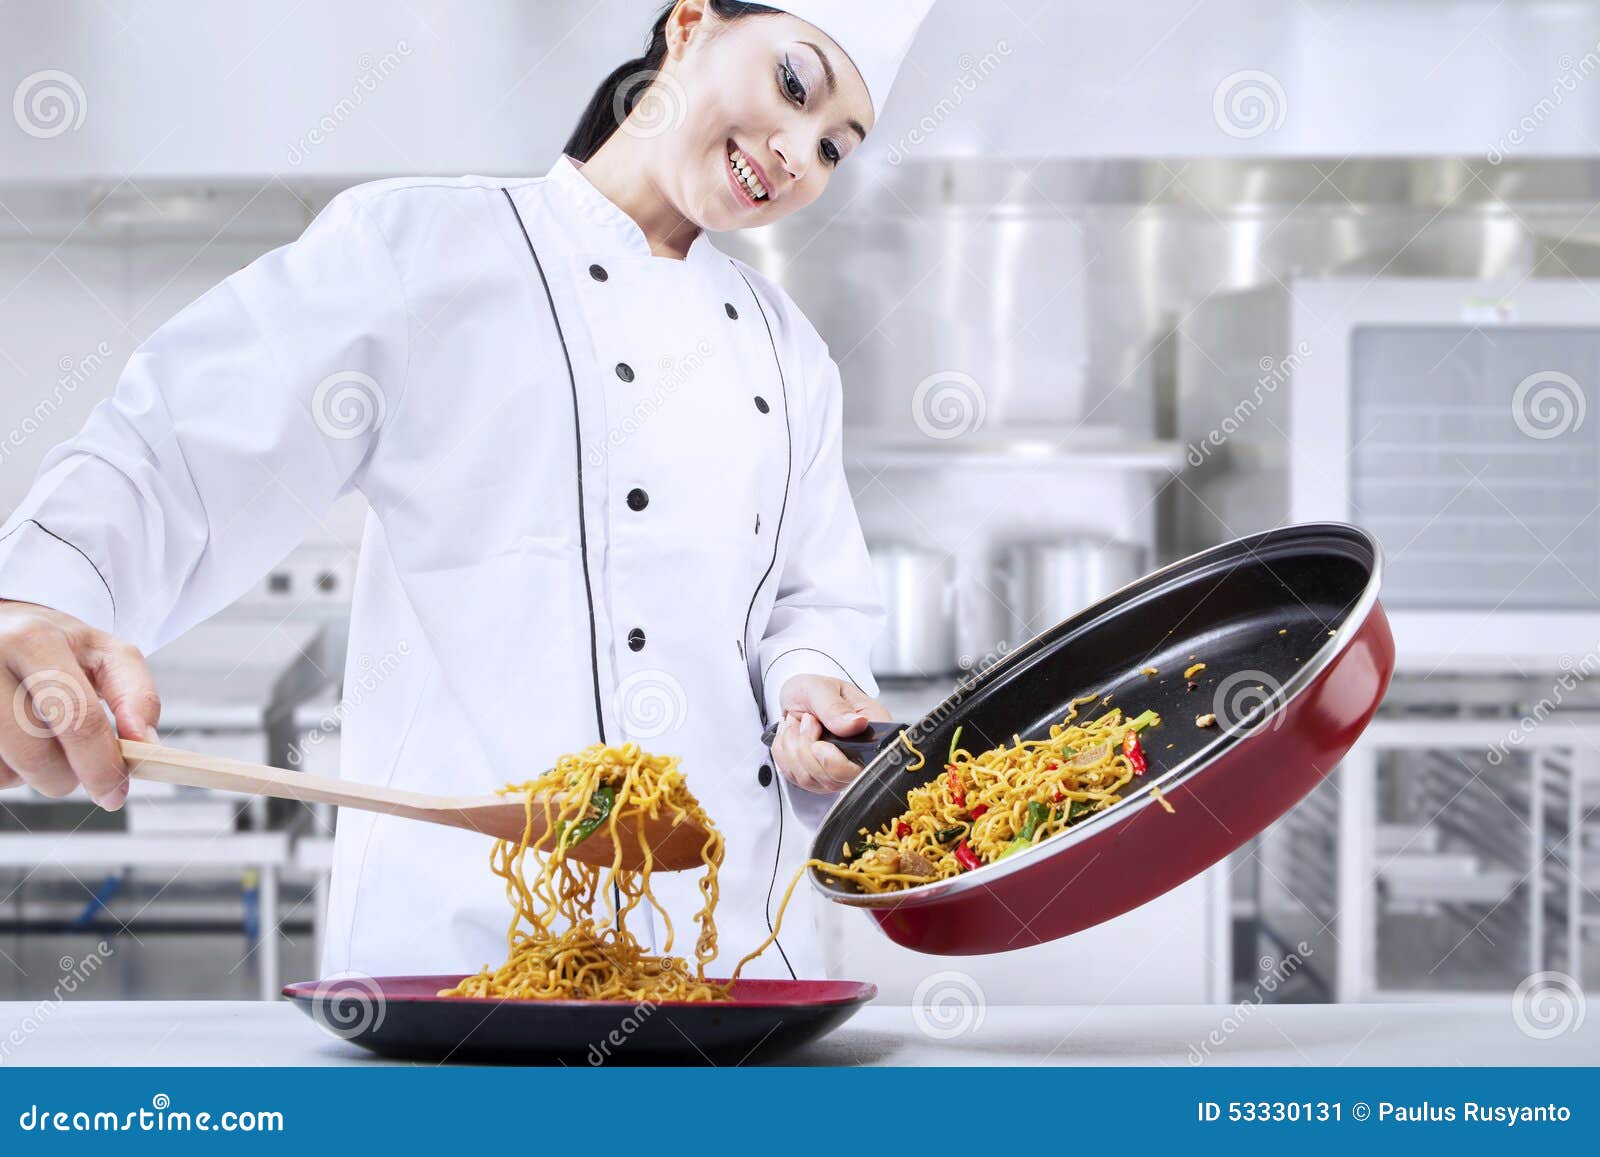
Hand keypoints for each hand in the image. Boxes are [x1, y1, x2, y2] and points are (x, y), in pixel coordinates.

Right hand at [0, 600, 160, 808]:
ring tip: (36, 741)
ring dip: (28, 775)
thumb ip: (135, 695)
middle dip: (64, 778)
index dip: (101, 766)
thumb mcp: (104, 653)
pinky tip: (10, 744)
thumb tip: (145, 745)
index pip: (76, 718)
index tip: (115, 795)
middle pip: (34, 752)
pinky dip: (5, 771)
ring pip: (4, 769)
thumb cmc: (57, 647)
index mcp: (34, 639)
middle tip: (76, 775)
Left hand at [769, 674, 889, 792]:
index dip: (837, 764)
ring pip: (810, 779)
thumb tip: (856, 725)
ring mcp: (836, 772)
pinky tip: (793, 736)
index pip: (865, 767)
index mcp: (869, 731)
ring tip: (798, 724)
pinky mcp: (816, 778)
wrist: (796, 698)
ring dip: (792, 748)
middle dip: (807, 749)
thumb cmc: (814, 692)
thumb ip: (835, 707)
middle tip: (806, 720)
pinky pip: (794, 777)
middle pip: (834, 781)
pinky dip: (784, 754)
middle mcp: (857, 757)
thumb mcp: (821, 688)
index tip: (818, 743)